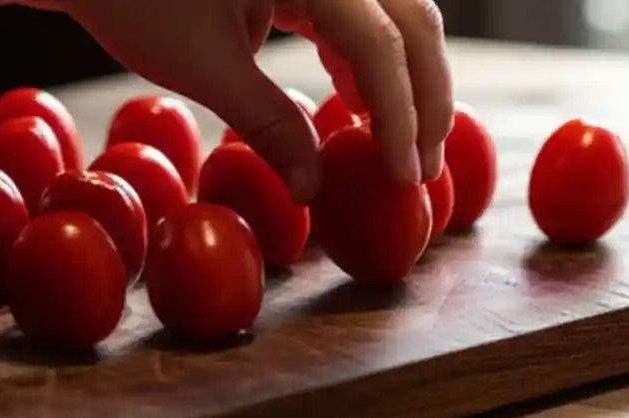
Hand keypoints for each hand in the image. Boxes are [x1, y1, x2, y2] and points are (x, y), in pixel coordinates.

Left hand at [50, 0, 453, 203]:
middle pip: (411, 22)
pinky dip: (367, 65)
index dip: (400, 115)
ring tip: (400, 149)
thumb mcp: (203, 67)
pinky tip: (359, 109)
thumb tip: (313, 191)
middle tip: (423, 168)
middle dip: (425, 98)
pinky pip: (359, 17)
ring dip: (404, 84)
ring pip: (395, 19)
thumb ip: (269, 126)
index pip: (380, 43)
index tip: (405, 175)